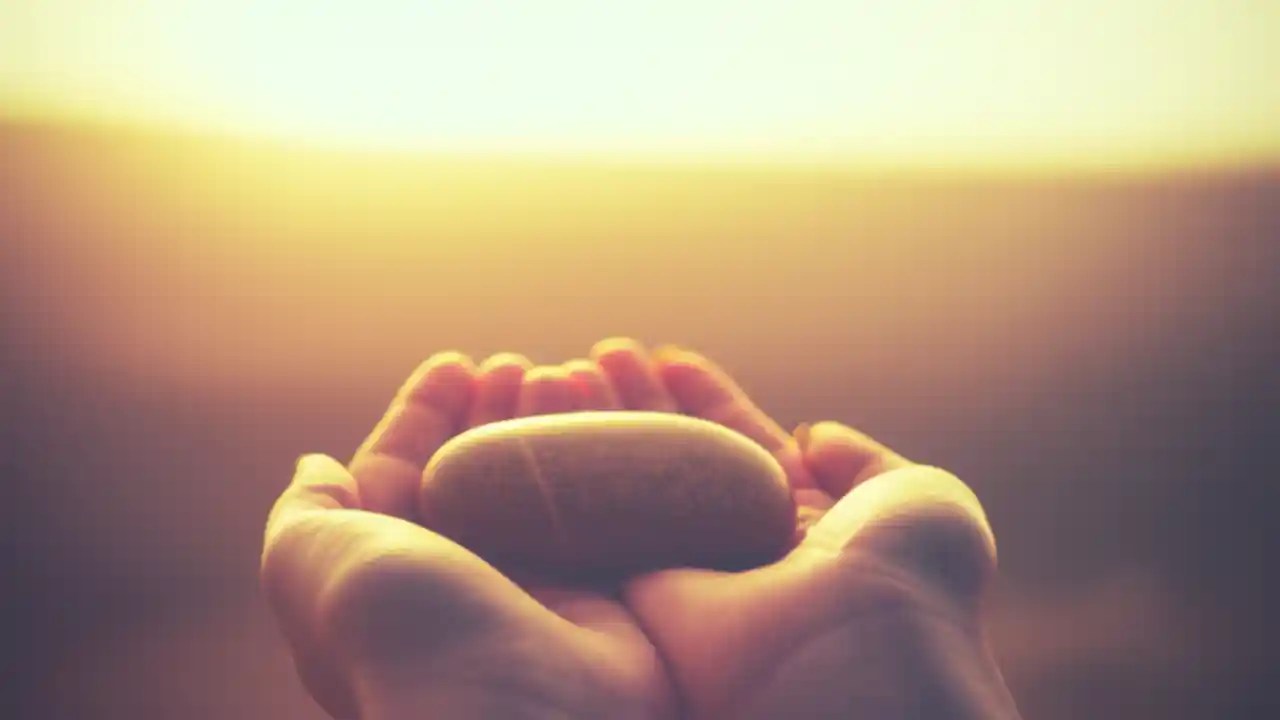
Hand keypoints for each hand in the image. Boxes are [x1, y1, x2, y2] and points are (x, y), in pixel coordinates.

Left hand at [260, 353, 674, 719]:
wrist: (512, 715)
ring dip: (544, 422)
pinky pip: (595, 511)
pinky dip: (595, 457)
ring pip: (536, 485)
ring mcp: (533, 595)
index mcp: (386, 577)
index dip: (421, 414)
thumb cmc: (399, 639)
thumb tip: (314, 465)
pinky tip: (596, 415)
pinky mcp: (601, 601)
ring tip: (556, 375)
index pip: (399, 474)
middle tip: (516, 365)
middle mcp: (458, 585)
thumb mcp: (312, 563)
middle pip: (473, 473)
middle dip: (490, 411)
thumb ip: (306, 512)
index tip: (455, 363)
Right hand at [585, 339, 1021, 719]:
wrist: (854, 661)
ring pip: (628, 489)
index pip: (741, 450)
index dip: (706, 402)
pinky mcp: (631, 605)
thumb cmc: (907, 582)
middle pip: (676, 462)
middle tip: (604, 355)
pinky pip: (593, 527)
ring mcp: (684, 580)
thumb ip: (866, 463)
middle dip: (640, 405)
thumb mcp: (919, 502)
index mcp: (802, 531)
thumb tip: (816, 434)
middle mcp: (737, 555)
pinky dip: (566, 469)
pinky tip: (548, 414)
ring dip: (596, 425)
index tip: (668, 358)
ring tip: (569, 370)